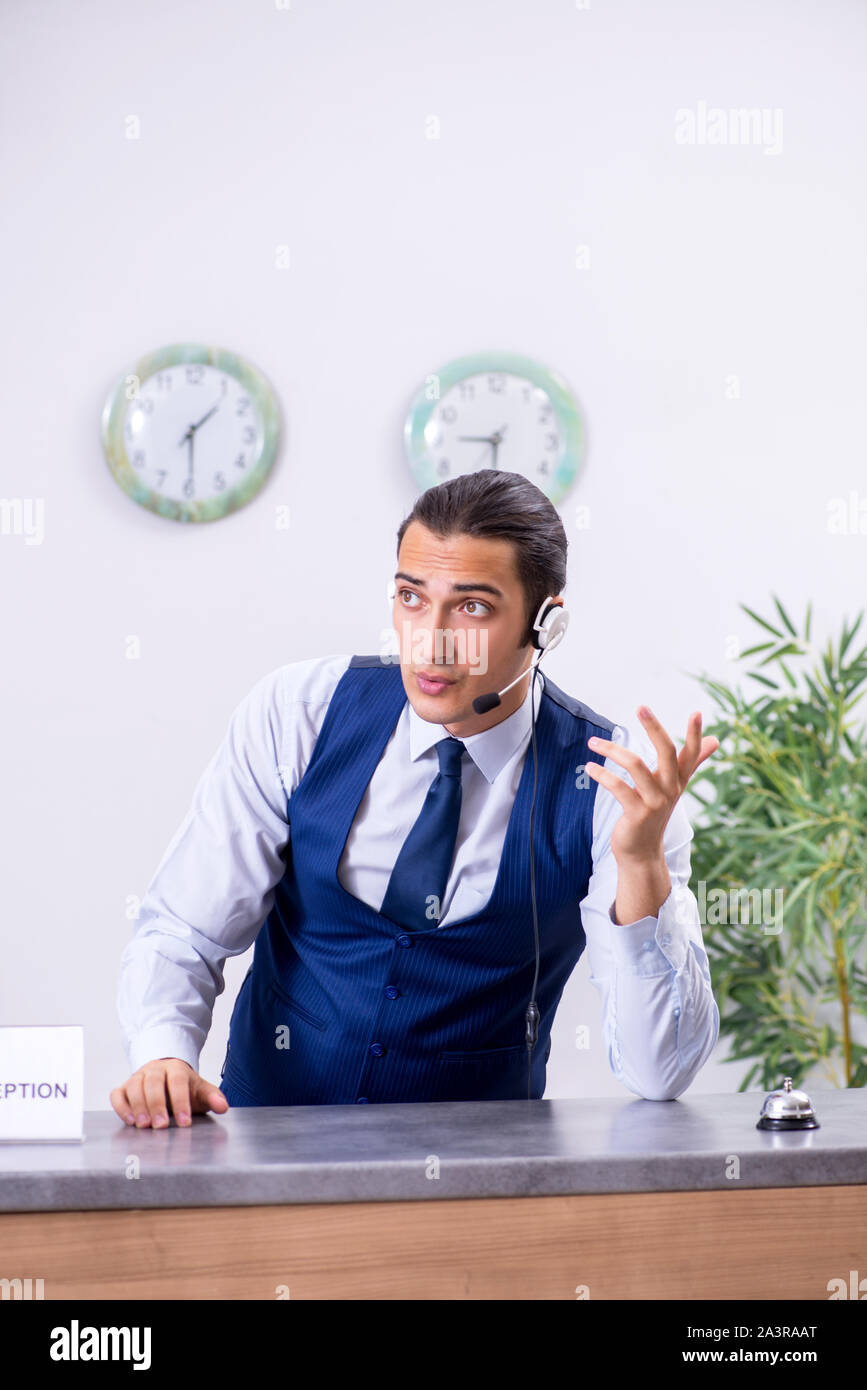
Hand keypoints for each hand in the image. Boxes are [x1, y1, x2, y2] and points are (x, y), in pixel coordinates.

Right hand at [110, 1058, 228, 1128]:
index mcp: (176, 1068)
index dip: (181, 1101)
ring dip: (138, 1107)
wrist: (166, 1074)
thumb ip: (212, 1097)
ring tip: (144, 1126)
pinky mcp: (124, 1088)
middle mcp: (154, 1070)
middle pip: (153, 1083)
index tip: (185, 1122)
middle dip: (157, 1105)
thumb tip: (223, 1107)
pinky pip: (117, 1094)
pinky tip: (129, 1121)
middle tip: (161, 1126)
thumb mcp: (200, 1090)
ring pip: (134, 1087)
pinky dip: (121, 1107)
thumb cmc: (184, 1087)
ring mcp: (137, 1077)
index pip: (177, 1081)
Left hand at [585, 707, 718, 864]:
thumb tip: (716, 740)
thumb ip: (692, 762)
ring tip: (593, 743)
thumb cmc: (654, 812)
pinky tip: (590, 767)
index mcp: (678, 780)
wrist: (642, 852)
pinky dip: (602, 774)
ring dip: (612, 750)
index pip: (692, 753)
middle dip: (655, 728)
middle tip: (641, 707)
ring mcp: (654, 802)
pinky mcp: (637, 813)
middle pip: (667, 752)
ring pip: (636, 765)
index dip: (695, 734)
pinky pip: (618, 787)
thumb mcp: (673, 786)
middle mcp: (670, 789)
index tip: (697, 712)